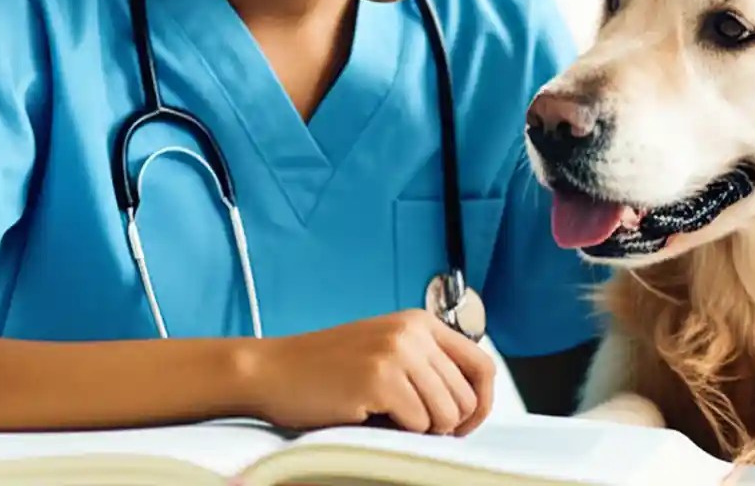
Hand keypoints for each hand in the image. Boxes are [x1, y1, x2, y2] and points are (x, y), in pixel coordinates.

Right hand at [242, 309, 494, 435]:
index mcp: (420, 323)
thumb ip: (427, 366)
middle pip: (466, 397)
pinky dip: (398, 432)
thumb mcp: (386, 352)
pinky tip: (369, 415)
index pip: (482, 365)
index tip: (465, 425)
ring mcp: (397, 353)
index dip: (483, 403)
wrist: (272, 371)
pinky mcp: (380, 378)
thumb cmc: (326, 371)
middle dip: (446, 424)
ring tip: (388, 418)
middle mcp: (414, 332)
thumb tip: (472, 407)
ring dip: (421, 429)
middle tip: (413, 427)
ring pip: (446, 414)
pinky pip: (417, 424)